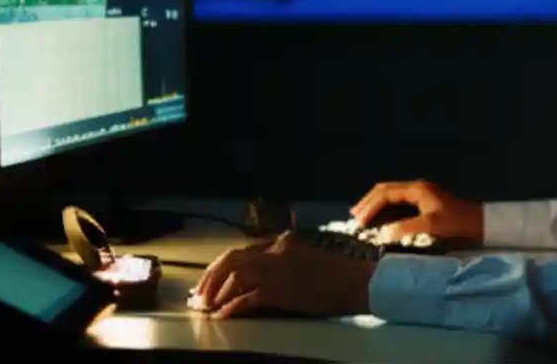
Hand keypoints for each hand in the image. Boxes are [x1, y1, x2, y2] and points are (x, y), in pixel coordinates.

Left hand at [192, 232, 374, 318]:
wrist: (357, 282)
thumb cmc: (338, 274)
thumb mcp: (307, 259)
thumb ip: (283, 261)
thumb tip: (258, 278)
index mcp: (283, 242)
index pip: (243, 250)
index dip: (222, 266)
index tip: (211, 280)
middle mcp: (276, 251)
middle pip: (231, 258)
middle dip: (210, 276)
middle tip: (199, 293)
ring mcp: (278, 270)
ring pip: (234, 276)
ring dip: (216, 292)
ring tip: (206, 306)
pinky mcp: (281, 290)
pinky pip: (247, 298)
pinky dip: (231, 307)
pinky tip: (223, 315)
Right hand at [350, 179, 482, 243]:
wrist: (480, 224)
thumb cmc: (457, 224)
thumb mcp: (431, 226)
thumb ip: (406, 228)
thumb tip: (382, 233)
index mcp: (417, 189)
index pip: (385, 193)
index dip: (370, 206)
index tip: (359, 221)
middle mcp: (417, 188)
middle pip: (385, 190)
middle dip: (369, 202)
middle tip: (354, 217)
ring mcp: (421, 195)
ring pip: (391, 195)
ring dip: (376, 205)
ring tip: (362, 218)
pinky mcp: (425, 204)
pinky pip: (399, 203)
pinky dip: (386, 210)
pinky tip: (380, 221)